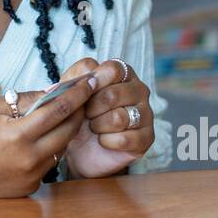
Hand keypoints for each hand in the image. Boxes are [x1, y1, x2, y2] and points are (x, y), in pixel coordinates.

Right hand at [0, 72, 98, 199]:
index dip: (78, 94)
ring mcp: (30, 176)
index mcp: (18, 136)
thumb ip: (23, 101)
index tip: (90, 82)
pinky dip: (50, 148)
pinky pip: (48, 164)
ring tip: (64, 114)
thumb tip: (51, 93)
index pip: (59, 110)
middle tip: (84, 96)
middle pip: (68, 131)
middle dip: (79, 111)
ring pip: (61, 148)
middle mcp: (29, 159)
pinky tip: (42, 138)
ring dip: (66, 130)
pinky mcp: (29, 187)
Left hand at [62, 57, 155, 178]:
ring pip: (119, 118)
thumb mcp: (70, 90)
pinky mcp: (147, 137)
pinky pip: (125, 139)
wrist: (79, 148)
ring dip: (98, 126)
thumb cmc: (78, 114)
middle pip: (112, 95)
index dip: (93, 84)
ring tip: (94, 127)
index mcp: (123, 73)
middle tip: (87, 115)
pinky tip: (103, 140)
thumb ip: (78, 74)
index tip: (84, 95)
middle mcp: (139, 90)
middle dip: (91, 109)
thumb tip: (91, 70)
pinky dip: (107, 142)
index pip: (112, 70)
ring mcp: (146, 113)